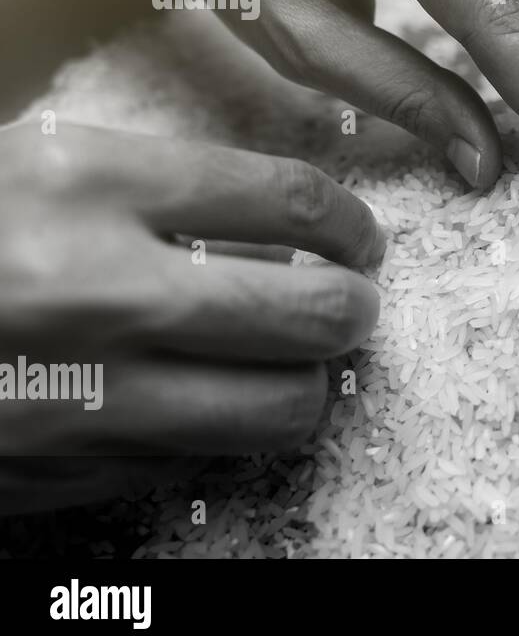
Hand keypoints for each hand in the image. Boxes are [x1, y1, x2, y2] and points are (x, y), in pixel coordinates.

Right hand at [0, 122, 382, 513]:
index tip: (362, 241)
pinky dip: (220, 433)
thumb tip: (292, 227)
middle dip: (355, 310)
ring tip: (293, 361)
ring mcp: (82, 394)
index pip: (291, 202)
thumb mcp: (41, 164)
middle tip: (350, 304)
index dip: (352, 225)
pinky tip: (201, 402)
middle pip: (313, 313)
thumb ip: (161, 189)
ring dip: (307, 384)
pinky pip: (197, 460)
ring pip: (279, 410)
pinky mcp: (61, 471)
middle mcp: (97, 291)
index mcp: (88, 185)